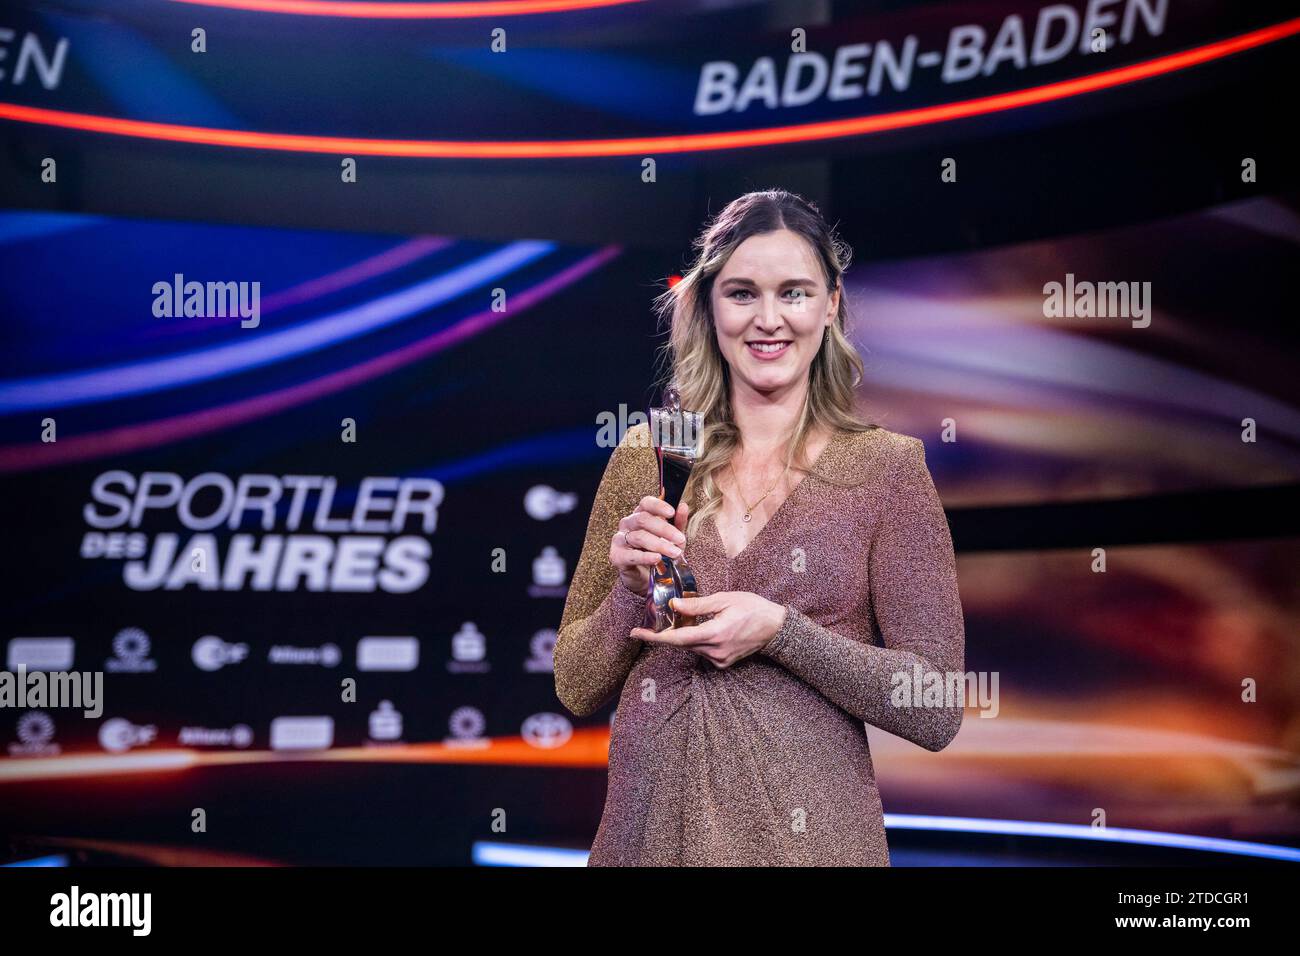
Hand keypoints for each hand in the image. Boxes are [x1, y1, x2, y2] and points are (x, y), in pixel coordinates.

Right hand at [609, 496, 688, 597]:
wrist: (645, 577)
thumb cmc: (657, 552)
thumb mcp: (672, 538)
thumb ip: (678, 523)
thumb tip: (683, 506)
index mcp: (640, 514)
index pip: (646, 503)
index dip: (658, 506)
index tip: (672, 513)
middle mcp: (628, 523)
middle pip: (643, 519)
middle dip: (664, 529)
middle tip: (680, 539)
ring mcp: (620, 539)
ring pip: (639, 536)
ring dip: (659, 545)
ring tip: (674, 552)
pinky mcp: (617, 556)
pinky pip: (632, 554)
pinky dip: (646, 557)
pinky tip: (657, 558)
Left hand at [630, 591, 787, 668]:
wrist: (776, 628)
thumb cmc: (752, 608)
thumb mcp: (724, 599)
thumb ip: (697, 605)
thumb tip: (673, 606)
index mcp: (714, 634)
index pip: (676, 638)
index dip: (654, 637)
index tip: (635, 633)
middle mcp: (715, 651)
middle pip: (681, 644)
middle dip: (666, 634)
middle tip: (650, 624)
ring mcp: (719, 660)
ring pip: (690, 647)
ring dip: (682, 635)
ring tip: (682, 620)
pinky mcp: (723, 663)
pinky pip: (701, 651)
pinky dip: (696, 640)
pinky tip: (701, 628)